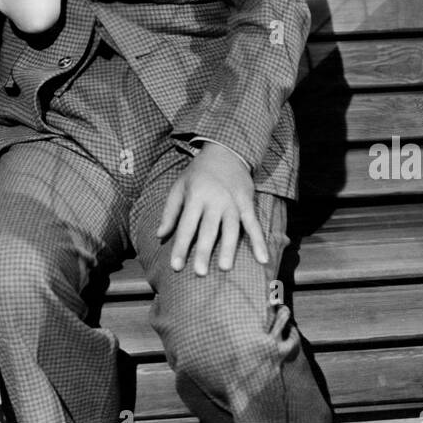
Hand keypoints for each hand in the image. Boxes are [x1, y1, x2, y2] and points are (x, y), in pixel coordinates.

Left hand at [156, 143, 269, 275]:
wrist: (225, 151)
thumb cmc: (198, 173)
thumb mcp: (180, 186)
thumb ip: (170, 212)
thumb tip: (160, 235)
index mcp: (195, 196)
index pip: (186, 226)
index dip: (181, 246)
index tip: (176, 266)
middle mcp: (214, 200)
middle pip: (209, 229)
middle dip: (204, 251)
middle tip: (200, 272)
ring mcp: (233, 202)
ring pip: (231, 229)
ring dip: (229, 248)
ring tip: (225, 267)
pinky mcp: (247, 203)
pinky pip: (254, 224)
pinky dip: (259, 241)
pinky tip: (262, 259)